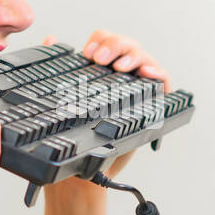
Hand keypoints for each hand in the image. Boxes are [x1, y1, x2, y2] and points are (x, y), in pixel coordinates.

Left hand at [42, 31, 171, 180]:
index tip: (86, 53)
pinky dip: (159, 74)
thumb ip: (58, 68)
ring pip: (143, 58)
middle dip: (114, 45)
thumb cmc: (73, 137)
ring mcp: (138, 88)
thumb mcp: (63, 100)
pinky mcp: (152, 105)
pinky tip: (149, 74)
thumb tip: (50, 39)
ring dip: (132, 57)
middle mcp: (121, 75)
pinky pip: (164, 82)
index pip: (106, 41)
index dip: (99, 41)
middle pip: (126, 45)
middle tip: (100, 58)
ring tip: (119, 66)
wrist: (82, 174)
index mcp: (101, 69)